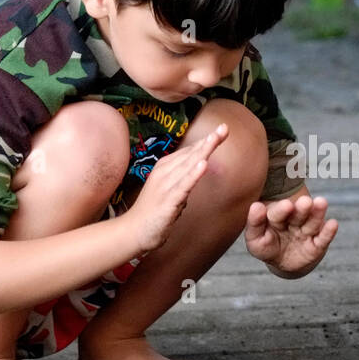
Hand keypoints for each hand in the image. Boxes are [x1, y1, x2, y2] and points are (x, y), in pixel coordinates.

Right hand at [128, 123, 227, 251]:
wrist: (133, 232)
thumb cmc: (152, 211)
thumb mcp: (170, 190)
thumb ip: (184, 179)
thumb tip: (198, 170)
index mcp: (165, 168)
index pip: (189, 152)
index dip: (206, 141)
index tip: (222, 129)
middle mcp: (164, 173)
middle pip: (191, 154)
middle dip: (209, 141)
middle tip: (225, 127)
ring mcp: (165, 186)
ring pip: (188, 165)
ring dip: (203, 151)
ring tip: (216, 137)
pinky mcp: (167, 201)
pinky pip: (183, 186)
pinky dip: (193, 174)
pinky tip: (203, 164)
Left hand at [244, 193, 338, 276]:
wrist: (283, 262)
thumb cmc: (267, 247)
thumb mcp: (256, 240)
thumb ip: (254, 224)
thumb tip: (256, 206)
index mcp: (277, 217)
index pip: (278, 213)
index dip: (282, 210)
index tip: (286, 205)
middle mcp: (294, 221)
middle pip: (298, 214)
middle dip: (302, 209)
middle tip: (305, 202)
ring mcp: (307, 232)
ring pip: (312, 223)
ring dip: (317, 213)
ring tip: (321, 203)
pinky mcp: (317, 245)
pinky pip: (323, 238)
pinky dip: (328, 232)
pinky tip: (332, 224)